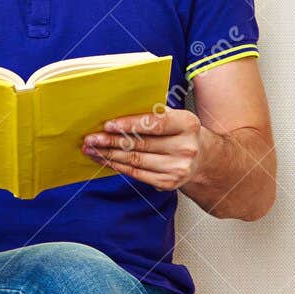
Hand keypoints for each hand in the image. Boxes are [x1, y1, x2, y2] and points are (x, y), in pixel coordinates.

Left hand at [83, 107, 205, 191]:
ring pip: (135, 160)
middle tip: (91, 138)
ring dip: (110, 155)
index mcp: (187, 124)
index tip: (108, 124)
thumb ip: (153, 113)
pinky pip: (136, 174)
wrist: (203, 159)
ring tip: (93, 149)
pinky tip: (106, 160)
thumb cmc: (181, 133)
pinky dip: (118, 166)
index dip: (129, 124)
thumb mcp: (175, 117)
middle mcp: (185, 148)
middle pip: (141, 144)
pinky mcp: (169, 183)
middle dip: (111, 141)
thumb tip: (118, 109)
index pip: (154, 124)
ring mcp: (178, 168)